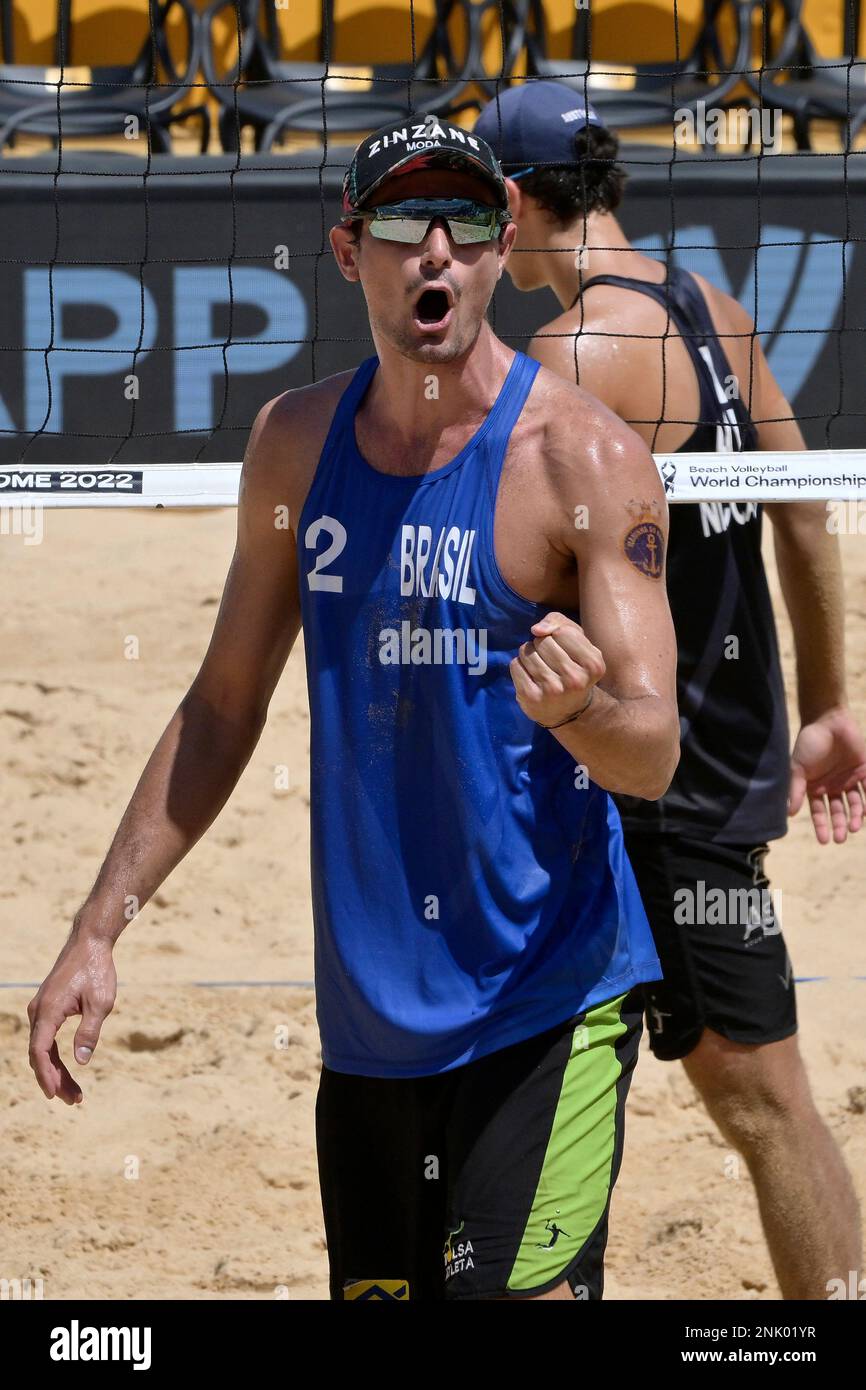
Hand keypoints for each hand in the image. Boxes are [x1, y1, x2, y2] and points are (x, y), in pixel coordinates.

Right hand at [27, 928, 116, 1104]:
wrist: (90, 943)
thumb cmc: (97, 970)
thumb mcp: (101, 1002)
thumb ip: (89, 1031)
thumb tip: (81, 1061)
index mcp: (49, 1010)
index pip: (40, 1051)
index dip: (46, 1074)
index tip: (54, 1094)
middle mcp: (39, 1011)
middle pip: (40, 1054)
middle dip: (54, 1079)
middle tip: (74, 1101)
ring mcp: (41, 1009)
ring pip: (42, 1048)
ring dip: (56, 1070)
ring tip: (74, 1093)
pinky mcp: (48, 1007)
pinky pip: (46, 1038)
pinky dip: (56, 1055)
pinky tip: (68, 1069)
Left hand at [509, 612, 604, 728]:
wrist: (568, 710)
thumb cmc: (573, 666)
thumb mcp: (577, 641)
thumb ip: (559, 622)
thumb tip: (537, 629)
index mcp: (593, 664)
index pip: (562, 631)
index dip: (556, 634)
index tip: (562, 647)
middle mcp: (575, 680)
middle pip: (543, 641)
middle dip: (542, 643)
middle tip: (549, 658)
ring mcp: (552, 690)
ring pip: (527, 651)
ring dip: (529, 653)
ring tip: (540, 666)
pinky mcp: (531, 697)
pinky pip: (515, 665)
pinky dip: (519, 665)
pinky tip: (530, 675)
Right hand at [788, 707, 865, 844]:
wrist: (828, 720)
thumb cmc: (809, 743)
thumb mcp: (797, 767)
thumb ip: (796, 790)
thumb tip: (790, 813)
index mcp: (816, 788)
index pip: (819, 812)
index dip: (822, 826)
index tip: (824, 841)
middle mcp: (833, 787)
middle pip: (838, 811)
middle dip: (839, 825)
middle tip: (841, 838)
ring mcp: (849, 779)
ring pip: (855, 803)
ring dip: (855, 816)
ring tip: (855, 826)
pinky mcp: (864, 771)